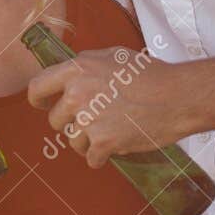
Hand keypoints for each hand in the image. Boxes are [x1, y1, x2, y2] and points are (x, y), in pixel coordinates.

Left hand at [26, 47, 187, 166]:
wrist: (177, 97)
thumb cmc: (151, 75)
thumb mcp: (113, 56)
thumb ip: (86, 65)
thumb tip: (69, 75)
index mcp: (77, 69)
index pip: (37, 87)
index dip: (38, 100)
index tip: (43, 105)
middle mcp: (77, 94)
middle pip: (55, 120)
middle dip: (72, 123)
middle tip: (97, 119)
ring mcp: (88, 119)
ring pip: (73, 141)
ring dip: (89, 141)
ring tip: (113, 129)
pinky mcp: (103, 142)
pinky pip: (91, 158)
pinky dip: (103, 156)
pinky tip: (119, 143)